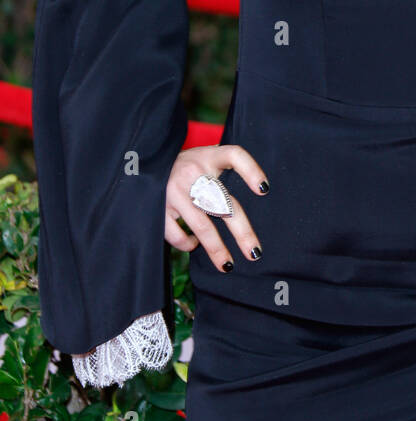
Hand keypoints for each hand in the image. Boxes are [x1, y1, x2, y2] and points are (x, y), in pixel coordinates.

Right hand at [164, 144, 268, 272]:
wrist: (145, 163)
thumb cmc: (185, 165)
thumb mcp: (205, 156)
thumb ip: (225, 166)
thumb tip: (257, 191)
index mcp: (209, 156)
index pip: (234, 156)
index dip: (251, 170)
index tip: (264, 189)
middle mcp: (193, 172)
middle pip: (224, 203)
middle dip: (242, 232)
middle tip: (255, 253)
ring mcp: (175, 191)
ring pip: (203, 225)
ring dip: (217, 249)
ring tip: (227, 265)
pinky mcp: (158, 207)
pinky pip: (177, 234)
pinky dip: (187, 244)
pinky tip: (193, 244)